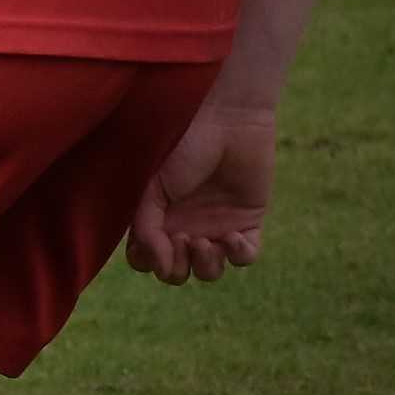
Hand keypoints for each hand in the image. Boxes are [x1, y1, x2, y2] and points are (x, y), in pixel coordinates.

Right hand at [125, 96, 274, 284]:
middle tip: (185, 239)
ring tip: (207, 242)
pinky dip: (239, 254)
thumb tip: (158, 265)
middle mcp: (184, 228)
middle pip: (179, 273)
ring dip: (207, 266)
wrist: (227, 122)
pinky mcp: (249, 223)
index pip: (146, 260)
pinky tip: (232, 235)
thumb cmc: (182, 147)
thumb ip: (146, 228)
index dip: (152, 262)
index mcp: (157, 219)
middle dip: (180, 268)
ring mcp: (216, 227)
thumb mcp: (151, 188)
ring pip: (211, 271)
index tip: (160, 242)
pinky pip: (245, 257)